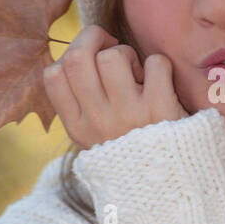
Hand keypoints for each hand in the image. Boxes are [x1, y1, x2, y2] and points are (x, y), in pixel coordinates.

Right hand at [44, 25, 188, 148]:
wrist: (171, 186)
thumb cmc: (133, 150)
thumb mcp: (97, 136)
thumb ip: (83, 103)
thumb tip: (81, 51)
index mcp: (78, 127)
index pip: (53, 75)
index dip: (69, 53)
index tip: (89, 59)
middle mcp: (98, 121)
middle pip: (78, 57)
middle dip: (93, 37)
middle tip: (110, 43)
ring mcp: (129, 115)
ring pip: (113, 56)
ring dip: (128, 54)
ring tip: (138, 75)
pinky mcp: (161, 109)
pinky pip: (155, 63)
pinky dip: (160, 66)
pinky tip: (161, 84)